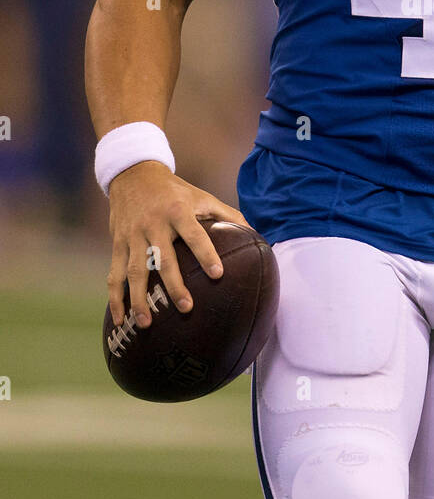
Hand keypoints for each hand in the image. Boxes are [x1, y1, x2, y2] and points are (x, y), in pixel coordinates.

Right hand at [106, 161, 247, 327]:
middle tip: (186, 307)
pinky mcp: (117, 244)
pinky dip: (115, 298)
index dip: (206, 253)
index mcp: (178, 211)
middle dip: (173, 284)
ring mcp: (132, 236)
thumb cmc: (175, 191)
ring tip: (146, 324)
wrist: (133, 174)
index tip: (218, 274)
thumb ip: (228, 215)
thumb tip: (254, 235)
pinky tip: (119, 320)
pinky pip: (114, 274)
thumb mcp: (202, 196)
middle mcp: (153, 224)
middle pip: (162, 258)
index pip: (195, 234)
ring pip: (134, 271)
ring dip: (139, 299)